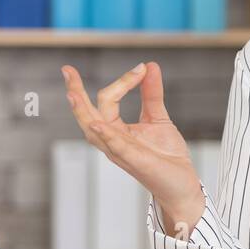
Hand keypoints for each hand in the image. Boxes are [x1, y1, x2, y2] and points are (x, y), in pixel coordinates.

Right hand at [62, 62, 202, 228]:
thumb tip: (148, 66)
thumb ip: (151, 93)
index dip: (123, 81)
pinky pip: (116, 147)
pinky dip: (106, 135)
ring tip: (72, 94)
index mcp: (116, 130)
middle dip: (76, 93)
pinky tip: (97, 124)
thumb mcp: (158, 118)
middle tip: (67, 71)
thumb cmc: (166, 155)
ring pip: (94, 132)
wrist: (182, 182)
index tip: (141, 68)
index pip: (107, 100)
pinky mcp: (135, 161)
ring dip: (83, 113)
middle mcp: (113, 141)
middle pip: (87, 115)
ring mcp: (121, 152)